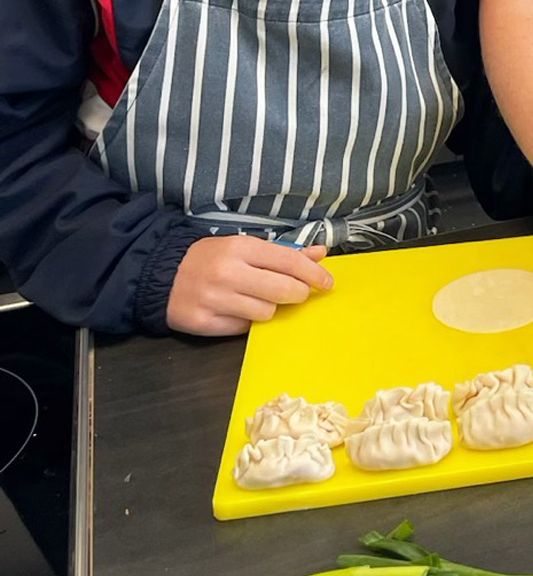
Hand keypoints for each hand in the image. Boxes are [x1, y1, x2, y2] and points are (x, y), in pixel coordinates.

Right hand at [167, 237, 333, 336]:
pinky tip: (240, 310)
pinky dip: (248, 321)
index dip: (314, 274)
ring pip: (266, 313)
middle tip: (298, 293)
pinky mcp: (203, 322)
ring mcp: (214, 299)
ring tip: (258, 299)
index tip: (327, 283)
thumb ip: (284, 253)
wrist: (162, 275)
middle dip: (298, 294)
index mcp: (241, 248)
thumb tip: (320, 254)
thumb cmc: (212, 258)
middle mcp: (228, 273)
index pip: (290, 262)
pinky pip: (244, 329)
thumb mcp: (245, 246)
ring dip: (270, 308)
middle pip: (284, 291)